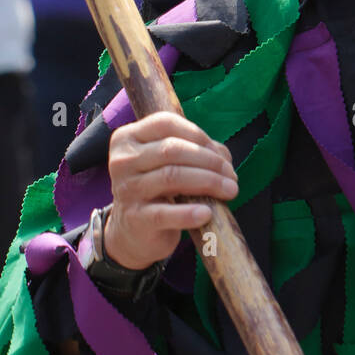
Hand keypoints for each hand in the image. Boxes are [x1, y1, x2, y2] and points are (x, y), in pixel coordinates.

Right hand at [104, 112, 238, 270]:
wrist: (134, 232)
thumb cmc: (159, 189)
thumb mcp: (172, 163)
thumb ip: (197, 151)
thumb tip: (223, 157)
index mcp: (128, 138)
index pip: (165, 123)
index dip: (198, 135)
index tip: (220, 155)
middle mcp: (122, 161)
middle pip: (171, 149)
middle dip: (209, 161)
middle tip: (231, 176)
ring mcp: (126, 189)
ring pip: (171, 176)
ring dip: (208, 182)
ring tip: (230, 191)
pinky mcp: (134, 218)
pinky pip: (165, 213)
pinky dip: (189, 213)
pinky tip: (207, 213)